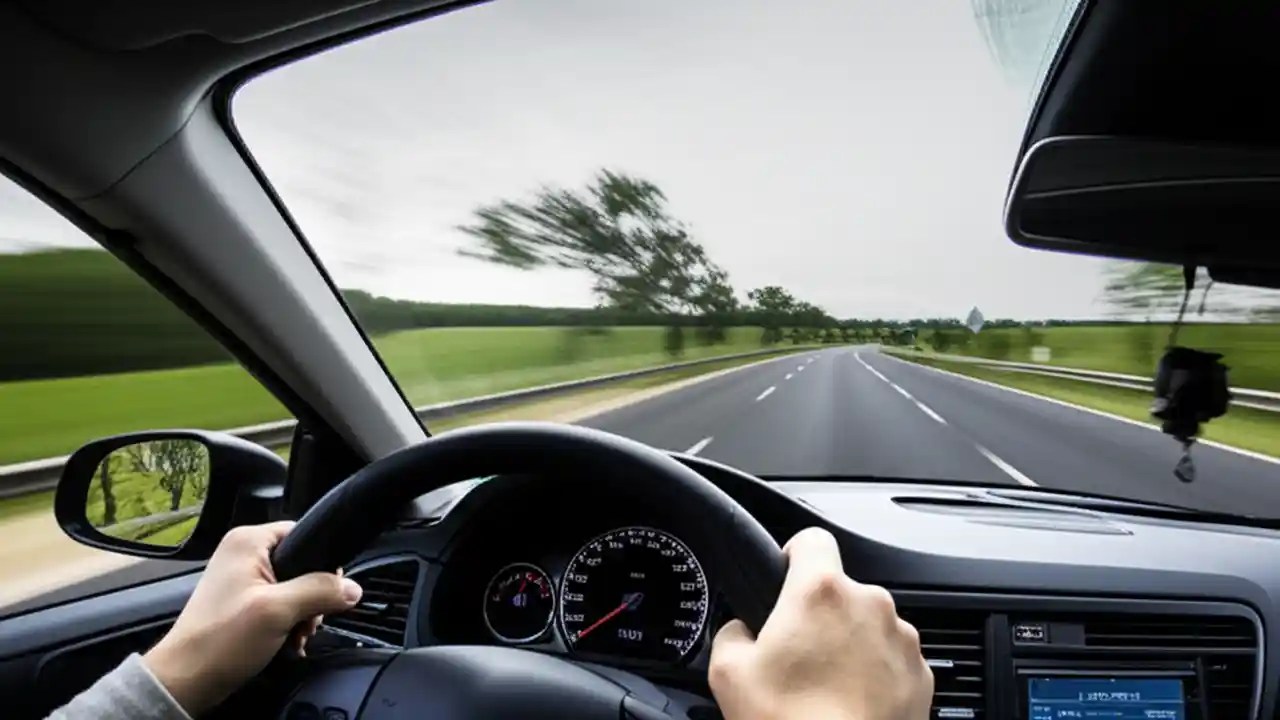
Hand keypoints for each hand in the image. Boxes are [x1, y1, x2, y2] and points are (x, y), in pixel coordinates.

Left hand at [142, 522, 362, 715]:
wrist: (186, 681)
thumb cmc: (219, 641)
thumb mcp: (278, 610)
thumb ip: (320, 592)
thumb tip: (352, 588)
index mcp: (248, 541)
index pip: (304, 533)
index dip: (322, 563)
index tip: (326, 591)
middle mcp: (243, 553)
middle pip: (303, 563)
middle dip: (313, 597)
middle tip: (305, 621)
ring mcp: (242, 578)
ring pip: (295, 587)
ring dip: (303, 614)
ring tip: (294, 635)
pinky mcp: (242, 602)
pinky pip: (281, 603)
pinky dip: (289, 622)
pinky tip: (287, 640)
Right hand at [708, 527, 932, 719]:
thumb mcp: (728, 672)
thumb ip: (731, 632)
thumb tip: (742, 630)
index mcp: (821, 592)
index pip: (812, 538)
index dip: (794, 555)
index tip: (786, 576)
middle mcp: (870, 605)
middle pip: (840, 591)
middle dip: (819, 616)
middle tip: (796, 656)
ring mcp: (902, 641)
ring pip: (868, 625)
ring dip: (850, 644)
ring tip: (825, 687)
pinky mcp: (922, 676)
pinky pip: (893, 659)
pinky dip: (875, 674)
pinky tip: (851, 703)